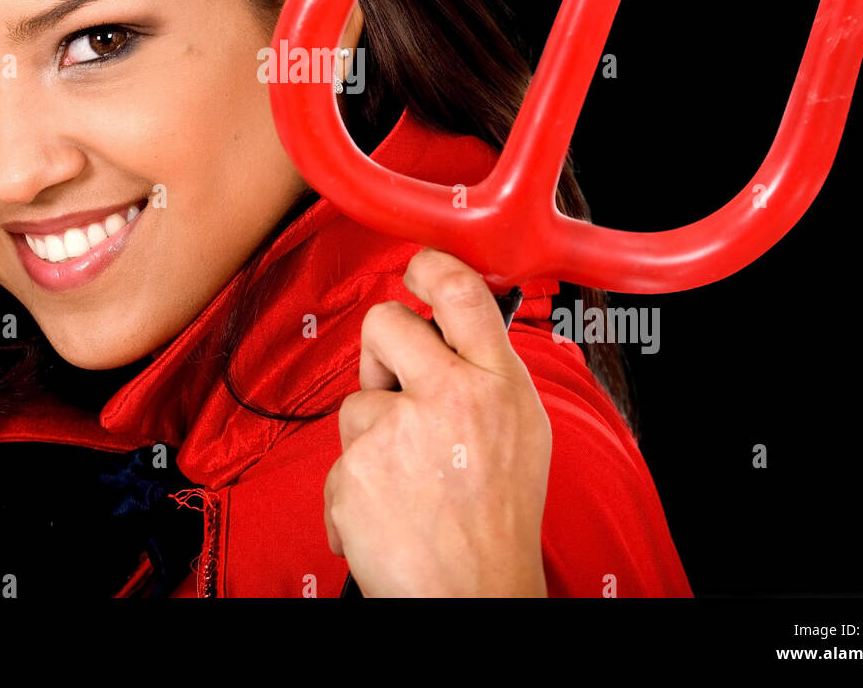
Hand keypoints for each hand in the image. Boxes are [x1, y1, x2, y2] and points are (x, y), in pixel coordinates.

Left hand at [323, 248, 551, 596]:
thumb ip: (487, 374)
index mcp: (499, 385)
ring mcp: (399, 433)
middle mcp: (452, 398)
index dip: (431, 265)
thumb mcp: (521, 431)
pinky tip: (390, 513)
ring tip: (409, 481)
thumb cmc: (499, 519)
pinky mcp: (357, 471)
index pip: (461, 294)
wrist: (476, 597)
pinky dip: (356, 490)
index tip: (416, 267)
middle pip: (386, 323)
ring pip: (358, 402)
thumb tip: (452, 325)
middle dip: (379, 347)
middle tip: (392, 385)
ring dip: (372, 437)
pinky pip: (341, 461)